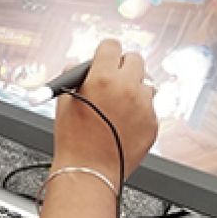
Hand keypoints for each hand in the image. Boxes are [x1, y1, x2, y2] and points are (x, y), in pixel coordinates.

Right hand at [52, 39, 157, 182]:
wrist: (90, 172)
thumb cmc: (74, 140)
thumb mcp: (64, 101)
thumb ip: (74, 77)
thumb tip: (77, 65)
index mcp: (103, 78)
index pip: (112, 46)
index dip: (106, 52)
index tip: (105, 58)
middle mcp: (127, 88)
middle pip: (135, 59)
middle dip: (124, 66)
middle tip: (114, 79)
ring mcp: (143, 106)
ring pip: (146, 84)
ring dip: (134, 89)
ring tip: (118, 107)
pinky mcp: (152, 123)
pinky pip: (149, 107)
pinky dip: (139, 111)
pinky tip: (123, 124)